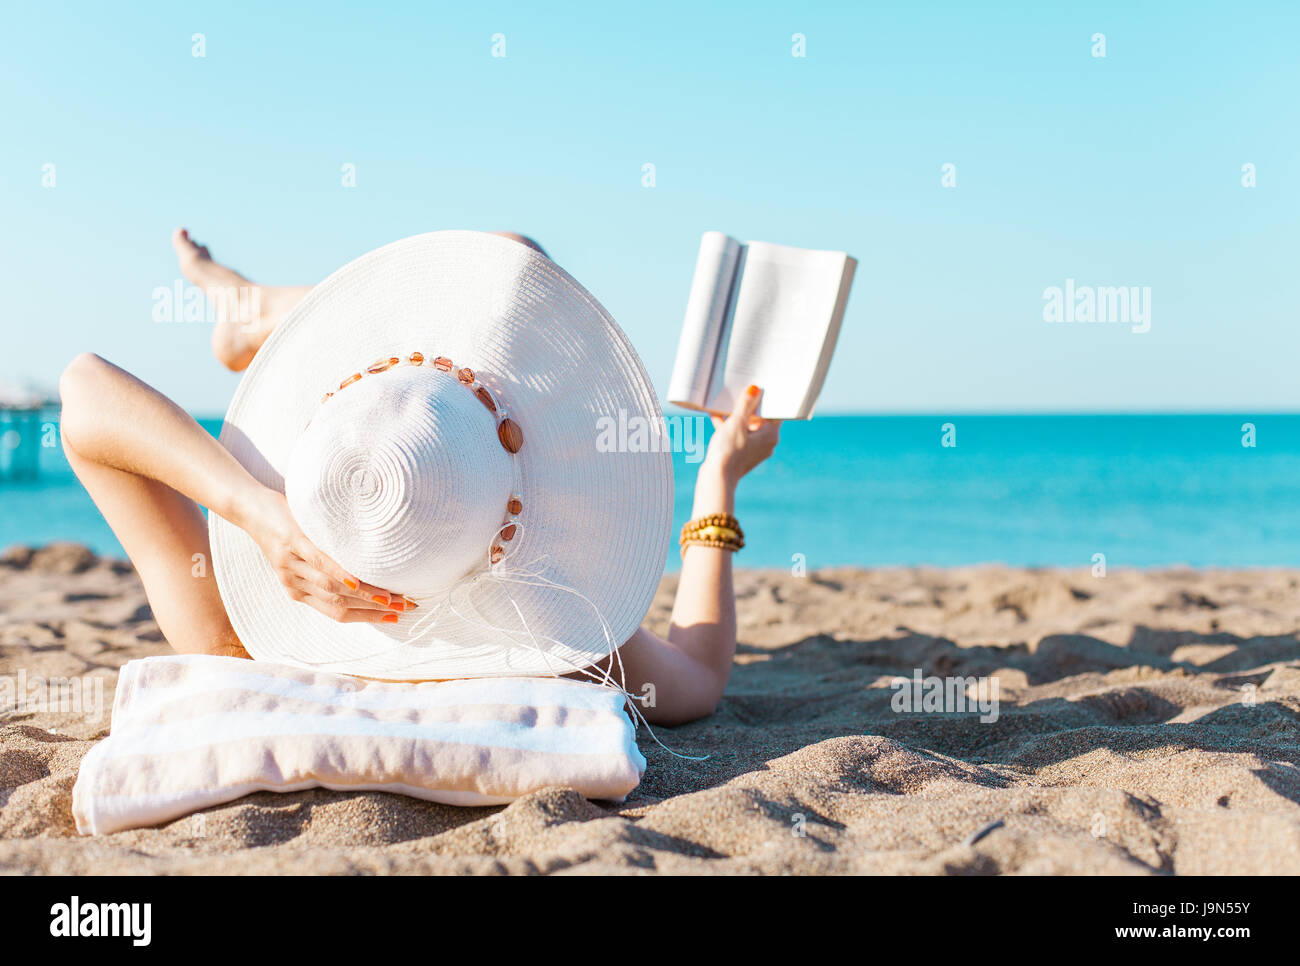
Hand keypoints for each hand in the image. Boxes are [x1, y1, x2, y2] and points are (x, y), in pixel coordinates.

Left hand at [241, 488, 408, 623]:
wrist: (249, 508)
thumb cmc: (282, 529)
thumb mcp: (300, 556)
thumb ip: (323, 569)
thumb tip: (361, 572)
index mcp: (299, 591)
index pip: (337, 613)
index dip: (367, 618)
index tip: (395, 618)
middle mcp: (295, 583)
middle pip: (340, 605)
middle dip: (375, 609)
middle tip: (406, 608)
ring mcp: (293, 564)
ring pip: (332, 588)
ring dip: (366, 595)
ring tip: (392, 596)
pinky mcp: (292, 541)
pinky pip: (319, 562)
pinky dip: (339, 574)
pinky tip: (356, 582)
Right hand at [705, 385, 780, 483]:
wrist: (716, 478)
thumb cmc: (729, 450)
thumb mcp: (736, 422)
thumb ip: (745, 404)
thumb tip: (755, 389)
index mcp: (771, 435)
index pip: (775, 412)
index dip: (768, 399)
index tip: (761, 387)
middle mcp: (766, 443)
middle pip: (760, 418)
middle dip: (748, 405)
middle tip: (741, 390)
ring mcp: (754, 449)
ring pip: (747, 426)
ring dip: (736, 415)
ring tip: (725, 401)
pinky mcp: (741, 454)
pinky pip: (738, 435)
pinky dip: (729, 426)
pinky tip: (716, 415)